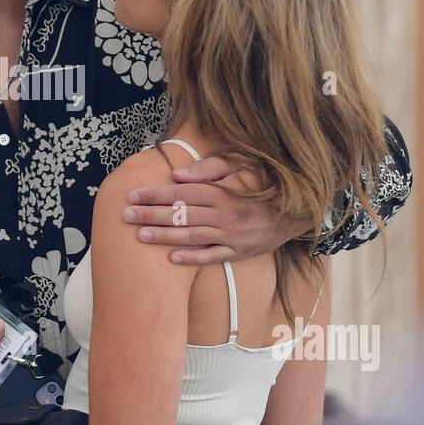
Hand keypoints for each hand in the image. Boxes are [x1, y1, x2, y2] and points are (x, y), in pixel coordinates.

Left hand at [123, 155, 310, 264]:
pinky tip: (171, 258)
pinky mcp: (239, 252)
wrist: (297, 211)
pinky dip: (192, 258)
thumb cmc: (264, 184)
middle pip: (182, 215)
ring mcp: (232, 236)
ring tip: (140, 235)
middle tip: (126, 215)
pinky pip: (212, 257)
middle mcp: (225, 215)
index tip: (133, 195)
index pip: (182, 193)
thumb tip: (178, 175)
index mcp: (223, 192)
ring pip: (192, 237)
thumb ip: (209, 169)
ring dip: (164, 237)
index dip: (155, 194)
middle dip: (151, 215)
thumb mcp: (241, 166)